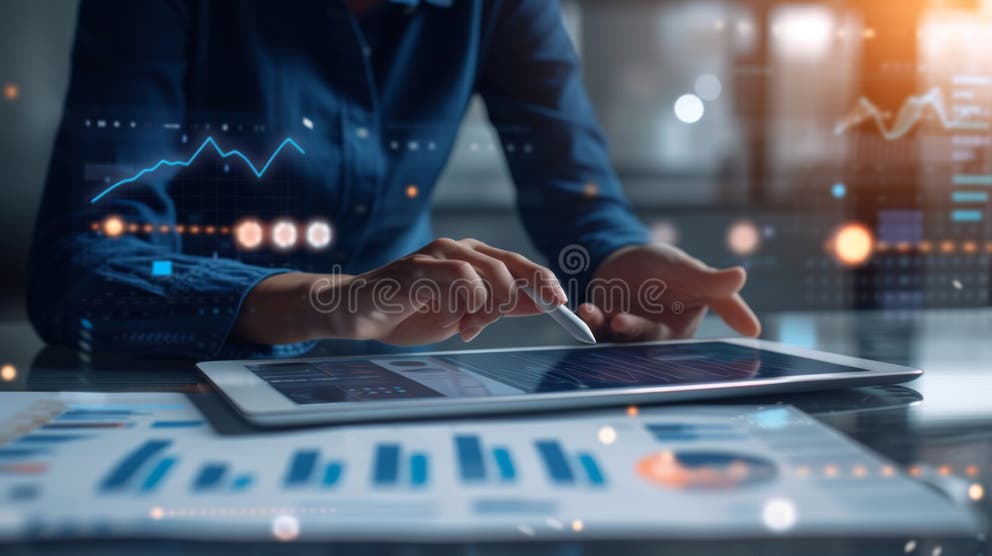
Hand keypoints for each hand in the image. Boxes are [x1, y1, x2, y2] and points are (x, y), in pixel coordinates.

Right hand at [233, 238, 566, 345]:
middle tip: (495, 324)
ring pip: (487, 271)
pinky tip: (451, 318)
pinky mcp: (414, 268)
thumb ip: (499, 307)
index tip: (564, 305)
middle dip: (516, 299)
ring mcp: (436, 255)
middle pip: (510, 265)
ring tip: (467, 326)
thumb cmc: (409, 311)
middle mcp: (457, 249)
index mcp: (472, 257)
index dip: (545, 283)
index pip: (520, 264)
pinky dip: (464, 302)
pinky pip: (458, 277)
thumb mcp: (464, 315)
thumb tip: (543, 304)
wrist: (357, 313)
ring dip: (487, 306)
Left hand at [578, 244, 760, 341]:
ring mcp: (632, 334)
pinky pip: (598, 329)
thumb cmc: (663, 268)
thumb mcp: (684, 269)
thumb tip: (741, 276)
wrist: (624, 264)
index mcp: (687, 322)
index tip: (752, 329)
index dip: (732, 320)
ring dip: (606, 328)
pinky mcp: (606, 330)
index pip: (711, 320)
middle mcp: (661, 335)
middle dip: (637, 331)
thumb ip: (708, 280)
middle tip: (622, 322)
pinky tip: (585, 309)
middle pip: (653, 336)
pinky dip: (590, 321)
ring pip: (621, 337)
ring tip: (594, 313)